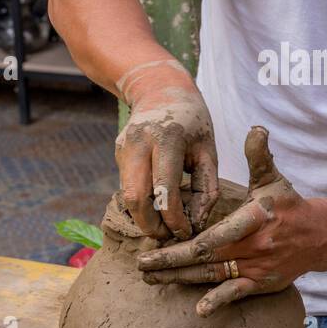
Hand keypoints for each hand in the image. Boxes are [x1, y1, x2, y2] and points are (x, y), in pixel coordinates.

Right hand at [114, 57, 218, 239]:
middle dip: (149, 225)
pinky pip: (127, 185)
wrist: (160, 89)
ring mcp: (124, 147)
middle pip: (134, 197)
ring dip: (143, 217)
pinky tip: (156, 206)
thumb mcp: (209, 150)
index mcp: (166, 139)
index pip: (163, 190)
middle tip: (167, 238)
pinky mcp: (118, 153)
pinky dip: (140, 202)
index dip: (173, 218)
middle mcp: (139, 143)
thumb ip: (206, 188)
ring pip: (126, 195)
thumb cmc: (193, 122)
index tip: (185, 233)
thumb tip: (196, 224)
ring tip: (164, 227)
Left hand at [136, 126, 326, 316]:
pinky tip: (199, 310)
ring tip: (151, 279)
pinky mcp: (261, 283)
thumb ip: (259, 156)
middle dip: (171, 261)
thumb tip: (256, 129)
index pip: (218, 233)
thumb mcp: (274, 178)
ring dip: (181, 278)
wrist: (319, 237)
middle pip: (206, 257)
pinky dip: (218, 301)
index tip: (160, 240)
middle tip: (141, 264)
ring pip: (213, 276)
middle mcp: (255, 246)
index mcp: (255, 218)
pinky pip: (236, 293)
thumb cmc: (288, 205)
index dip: (188, 241)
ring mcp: (258, 267)